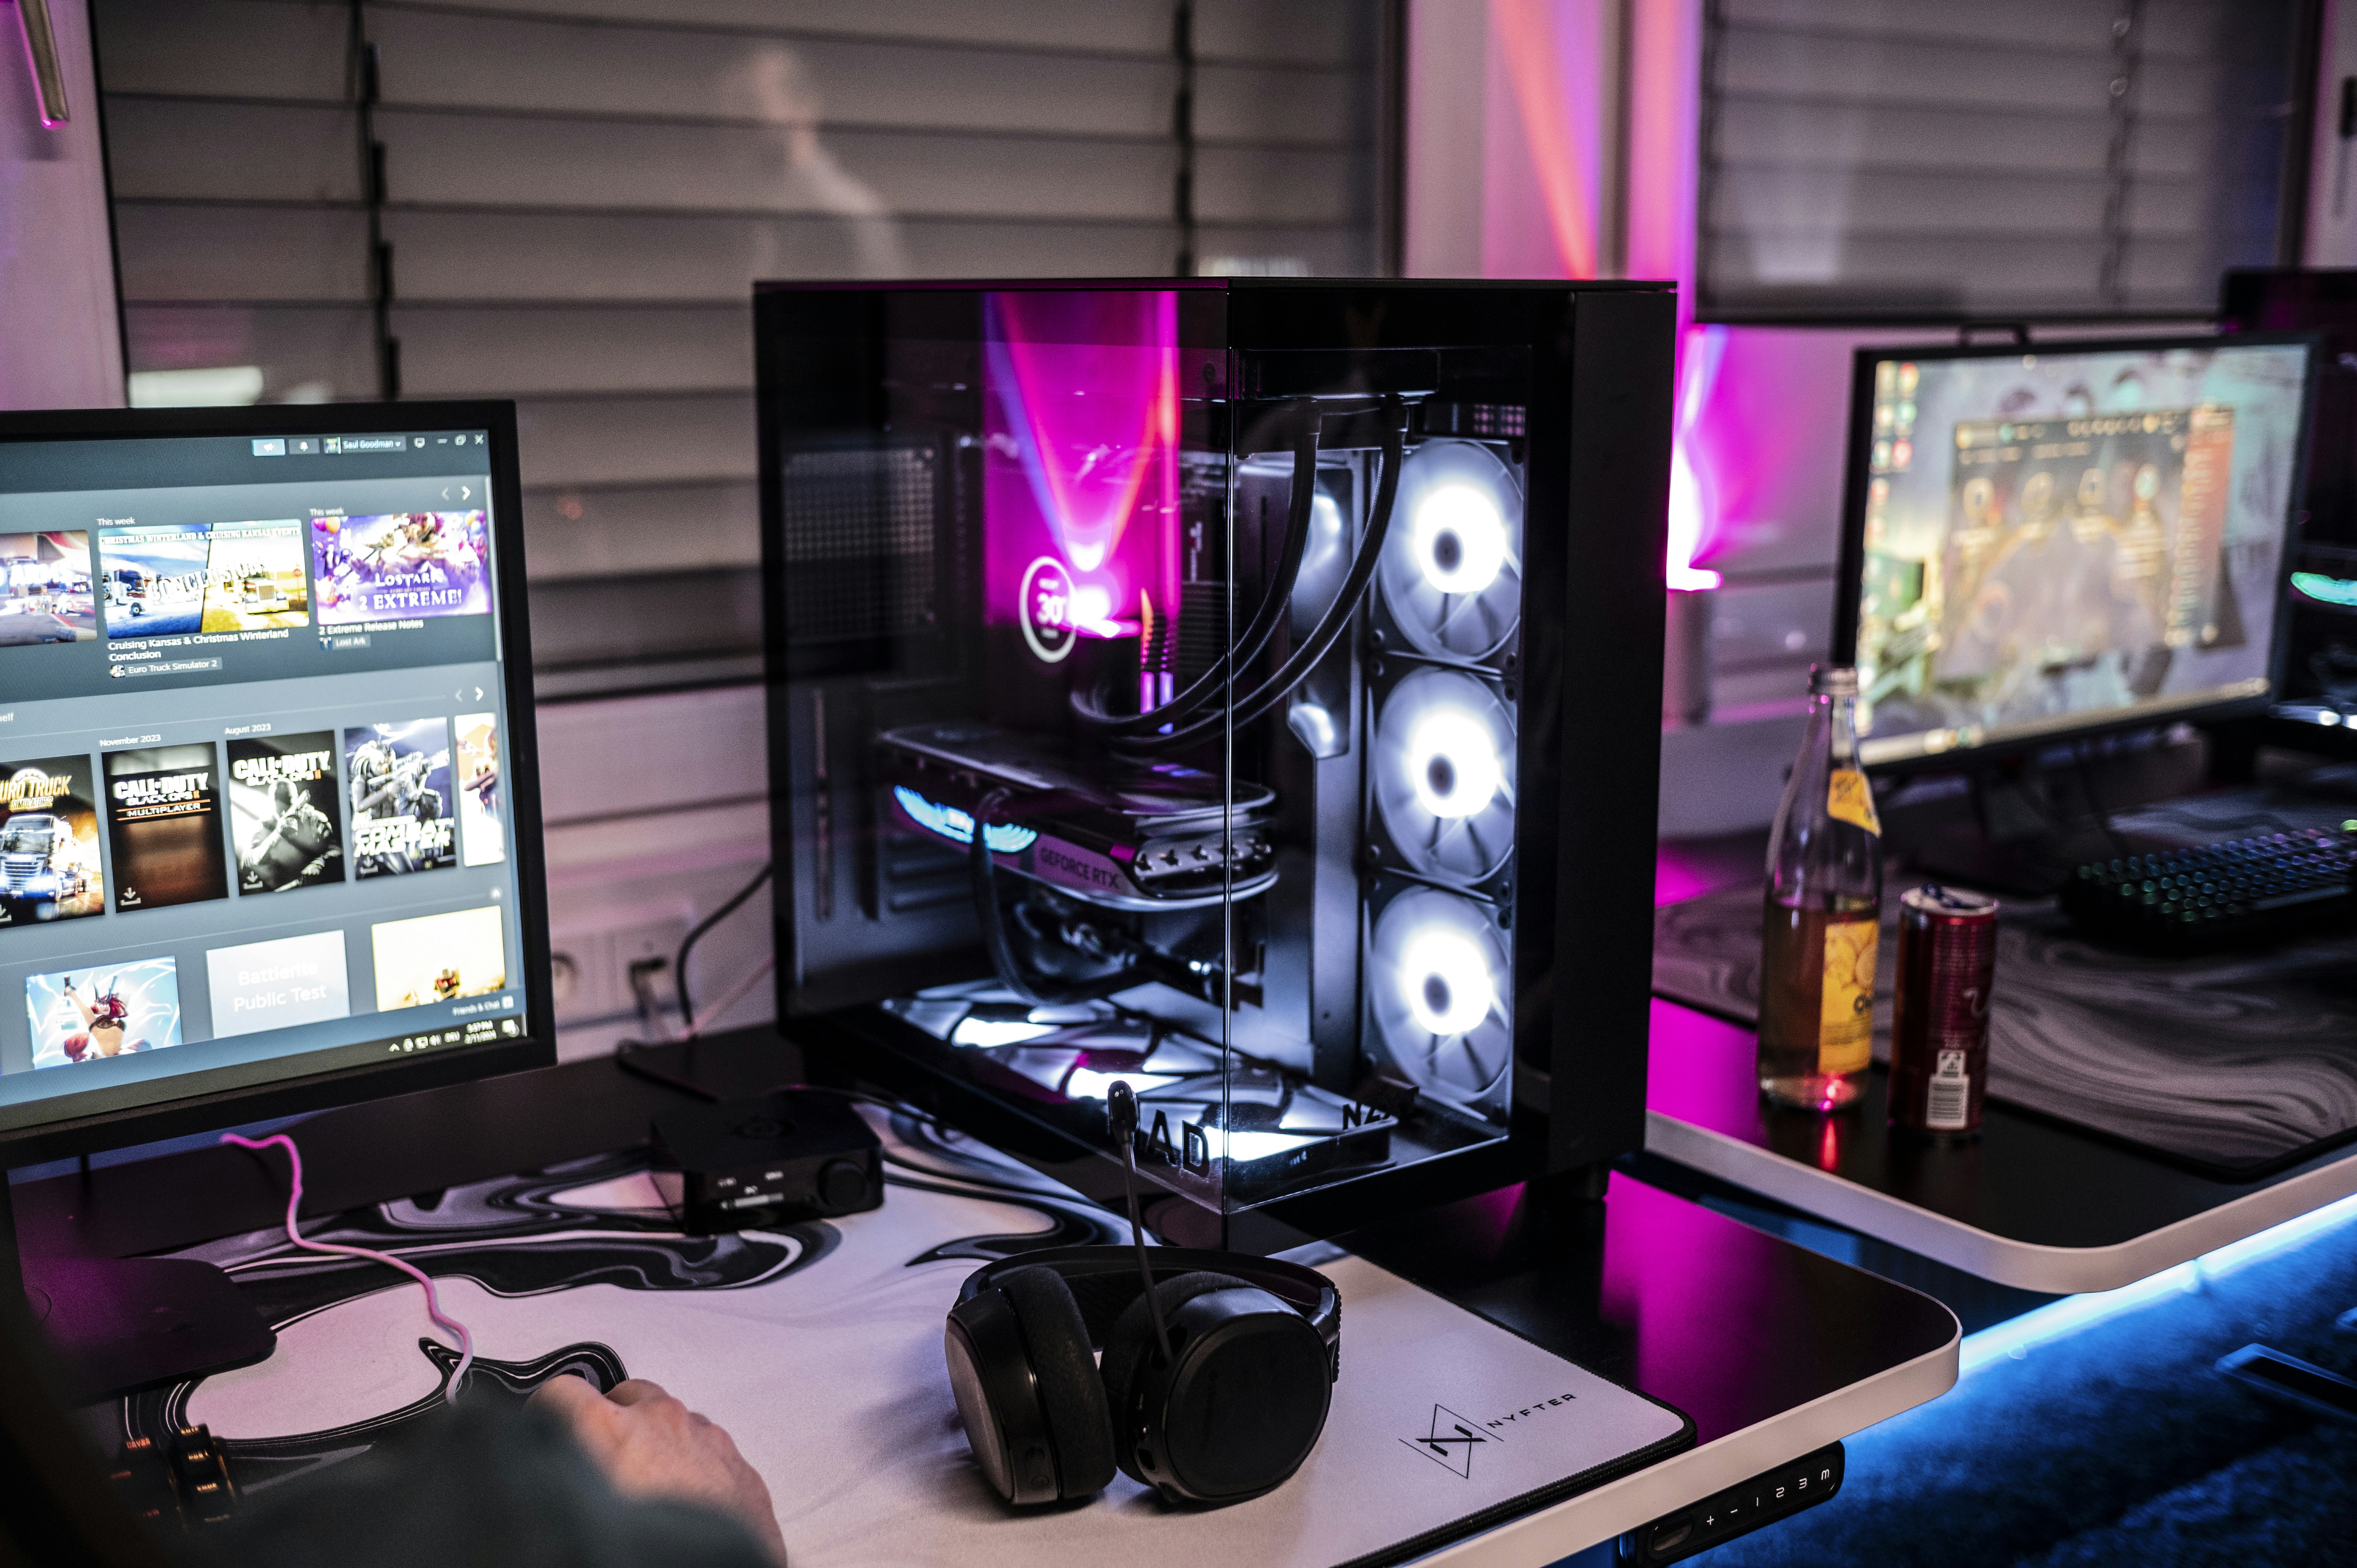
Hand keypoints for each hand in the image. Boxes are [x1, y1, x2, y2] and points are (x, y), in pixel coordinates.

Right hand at [530, 1373, 786, 1564]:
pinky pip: (705, 1444)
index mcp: (608, 1430)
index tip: (543, 1422)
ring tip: (645, 1486)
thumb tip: (550, 1483)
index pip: (561, 1392)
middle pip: (624, 1394)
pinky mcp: (736, 1458)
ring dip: (655, 1440)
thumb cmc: (654, 1553)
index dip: (547, 1409)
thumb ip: (564, 1483)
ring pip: (670, 1418)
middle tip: (601, 1459)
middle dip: (611, 1420)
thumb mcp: (584, 1509)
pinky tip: (681, 1498)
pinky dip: (691, 1461)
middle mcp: (659, 1420)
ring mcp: (703, 1434)